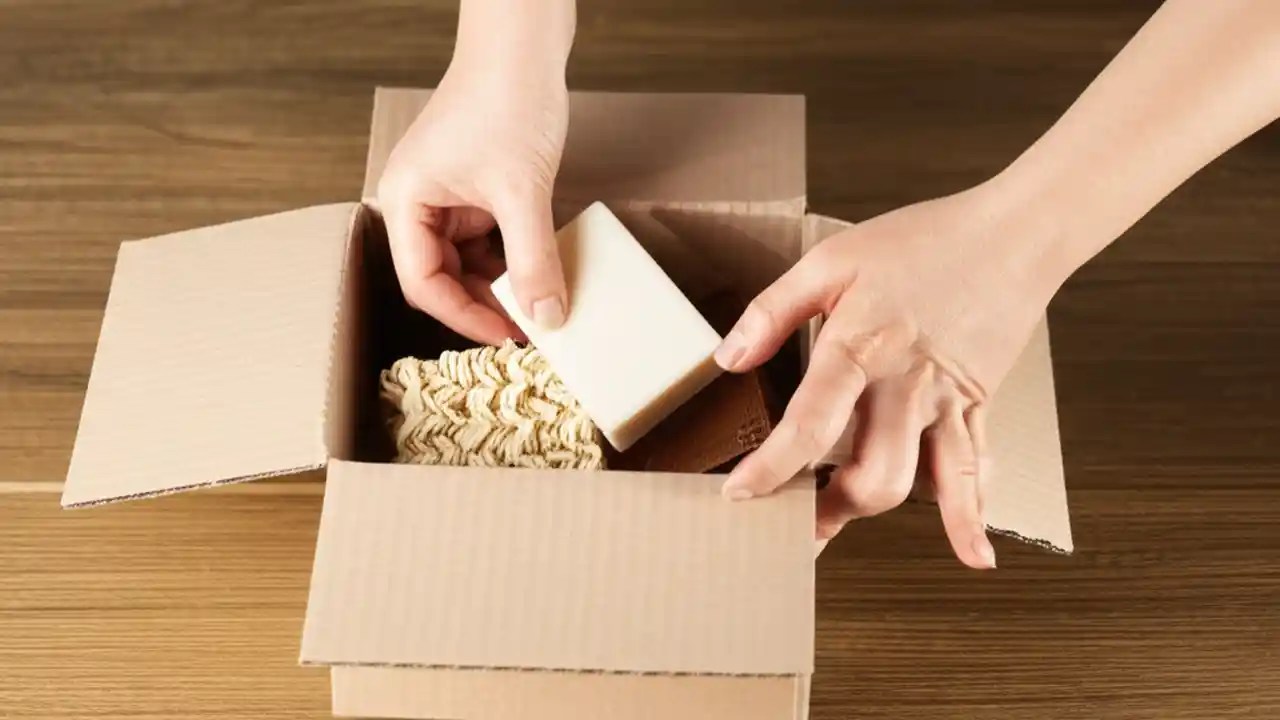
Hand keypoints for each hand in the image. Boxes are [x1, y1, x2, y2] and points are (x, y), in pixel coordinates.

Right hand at [376, 55, 569, 344]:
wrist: (525, 44)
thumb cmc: (507, 98)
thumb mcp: (523, 191)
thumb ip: (532, 259)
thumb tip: (546, 318)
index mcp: (406, 200)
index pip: (421, 283)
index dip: (463, 316)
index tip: (508, 335)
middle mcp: (419, 201)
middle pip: (442, 277)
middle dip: (484, 303)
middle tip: (530, 327)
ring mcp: (448, 195)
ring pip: (468, 261)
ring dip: (502, 283)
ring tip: (540, 303)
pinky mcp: (476, 187)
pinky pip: (489, 238)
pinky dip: (513, 257)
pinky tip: (541, 269)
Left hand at [715, 183, 1064, 568]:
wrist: (1013, 235)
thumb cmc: (920, 241)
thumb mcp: (831, 260)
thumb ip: (774, 311)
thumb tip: (729, 359)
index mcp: (862, 347)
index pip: (810, 426)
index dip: (771, 469)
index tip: (739, 495)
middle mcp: (906, 385)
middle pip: (871, 473)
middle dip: (827, 508)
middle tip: (787, 520)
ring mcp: (948, 401)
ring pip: (921, 481)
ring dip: (876, 514)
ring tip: (833, 532)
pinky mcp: (978, 405)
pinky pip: (976, 467)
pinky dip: (974, 514)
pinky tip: (974, 554)